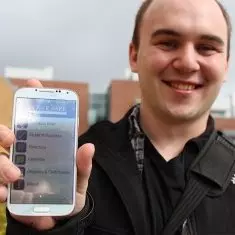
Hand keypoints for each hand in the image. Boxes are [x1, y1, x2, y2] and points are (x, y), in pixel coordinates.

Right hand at [0, 79, 94, 230]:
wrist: (59, 220)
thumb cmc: (69, 194)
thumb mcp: (78, 179)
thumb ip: (82, 165)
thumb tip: (88, 147)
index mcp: (44, 147)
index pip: (36, 120)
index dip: (33, 99)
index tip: (32, 82)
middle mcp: (25, 155)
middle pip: (6, 135)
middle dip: (3, 132)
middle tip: (12, 138)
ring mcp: (13, 171)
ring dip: (1, 164)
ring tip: (16, 176)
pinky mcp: (6, 191)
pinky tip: (5, 195)